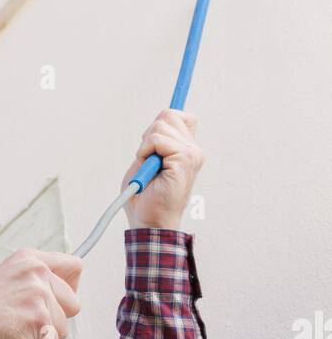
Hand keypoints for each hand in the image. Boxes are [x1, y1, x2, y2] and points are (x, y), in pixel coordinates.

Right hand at [0, 249, 81, 338]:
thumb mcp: (7, 282)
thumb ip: (33, 284)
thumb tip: (59, 301)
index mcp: (29, 260)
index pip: (74, 267)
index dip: (69, 290)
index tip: (56, 302)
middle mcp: (37, 273)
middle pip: (73, 303)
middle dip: (55, 320)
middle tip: (27, 323)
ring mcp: (38, 295)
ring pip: (63, 328)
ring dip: (43, 338)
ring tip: (16, 333)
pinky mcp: (38, 320)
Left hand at [121, 109, 204, 229]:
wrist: (149, 223)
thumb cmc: (145, 198)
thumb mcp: (146, 161)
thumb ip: (154, 139)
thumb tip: (159, 120)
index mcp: (187, 150)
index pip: (180, 116)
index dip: (162, 123)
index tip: (150, 144)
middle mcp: (194, 150)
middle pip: (168, 115)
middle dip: (149, 136)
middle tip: (147, 162)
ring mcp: (192, 154)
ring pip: (161, 125)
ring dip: (146, 147)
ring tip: (149, 170)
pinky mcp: (185, 159)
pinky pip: (157, 139)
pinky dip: (146, 153)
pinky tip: (150, 171)